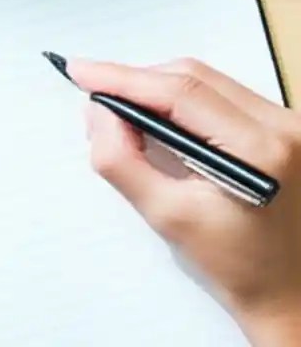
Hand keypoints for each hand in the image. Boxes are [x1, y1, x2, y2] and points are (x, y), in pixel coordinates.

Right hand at [72, 58, 300, 346]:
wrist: (288, 288)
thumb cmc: (237, 264)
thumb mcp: (166, 216)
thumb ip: (122, 160)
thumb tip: (99, 113)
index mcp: (260, 149)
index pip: (179, 92)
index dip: (123, 78)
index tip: (81, 72)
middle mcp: (286, 125)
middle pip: (193, 78)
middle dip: (137, 83)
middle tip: (97, 105)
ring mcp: (291, 123)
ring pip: (207, 82)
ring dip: (158, 91)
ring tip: (124, 119)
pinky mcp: (287, 127)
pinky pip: (224, 95)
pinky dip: (183, 102)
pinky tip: (161, 124)